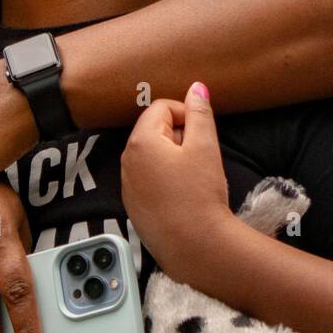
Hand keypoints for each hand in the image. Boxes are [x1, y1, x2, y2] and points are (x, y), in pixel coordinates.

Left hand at [119, 83, 230, 277]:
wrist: (194, 245)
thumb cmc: (200, 192)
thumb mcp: (205, 146)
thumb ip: (199, 112)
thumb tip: (196, 87)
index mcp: (141, 141)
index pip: (161, 107)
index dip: (186, 114)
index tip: (203, 135)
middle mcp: (126, 160)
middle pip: (154, 130)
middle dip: (179, 136)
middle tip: (200, 156)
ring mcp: (127, 185)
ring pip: (151, 155)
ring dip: (172, 157)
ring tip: (193, 177)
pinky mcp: (133, 206)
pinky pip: (148, 178)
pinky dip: (164, 178)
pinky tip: (182, 194)